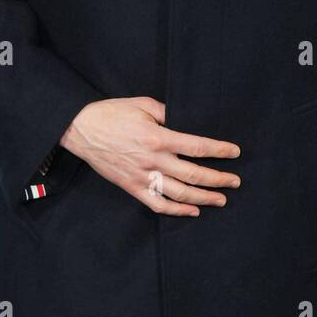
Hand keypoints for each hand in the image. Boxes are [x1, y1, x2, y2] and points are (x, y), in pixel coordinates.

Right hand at [60, 96, 240, 215]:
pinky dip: (177, 211)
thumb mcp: (143, 104)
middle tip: (236, 181)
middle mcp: (153, 160)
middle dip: (218, 179)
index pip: (196, 146)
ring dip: (204, 198)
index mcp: (157, 137)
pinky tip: (192, 211)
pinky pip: (157, 204)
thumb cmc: (112, 113)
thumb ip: (168, 113)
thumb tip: (187, 121)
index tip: (235, 152)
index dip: (219, 150)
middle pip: (194, 174)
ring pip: (180, 194)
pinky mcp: (132, 187)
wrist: (80, 129)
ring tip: (221, 199)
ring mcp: (142, 177)